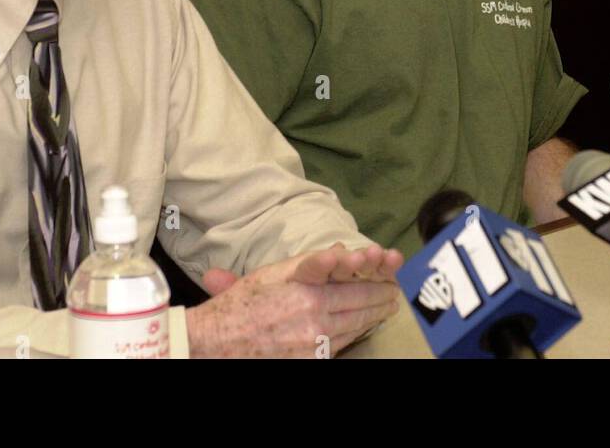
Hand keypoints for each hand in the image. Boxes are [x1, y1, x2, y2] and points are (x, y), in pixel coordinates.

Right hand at [186, 244, 404, 357]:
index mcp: (300, 285)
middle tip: (393, 290)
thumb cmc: (242, 304)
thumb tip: (340, 249)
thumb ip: (308, 262)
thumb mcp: (271, 273)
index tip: (375, 261)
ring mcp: (312, 338)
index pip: (341, 274)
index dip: (361, 268)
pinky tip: (364, 325)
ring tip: (387, 306)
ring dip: (374, 313)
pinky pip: (341, 344)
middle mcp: (310, 311)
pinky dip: (355, 332)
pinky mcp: (311, 359)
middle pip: (356, 301)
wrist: (216, 341)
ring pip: (355, 323)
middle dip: (379, 294)